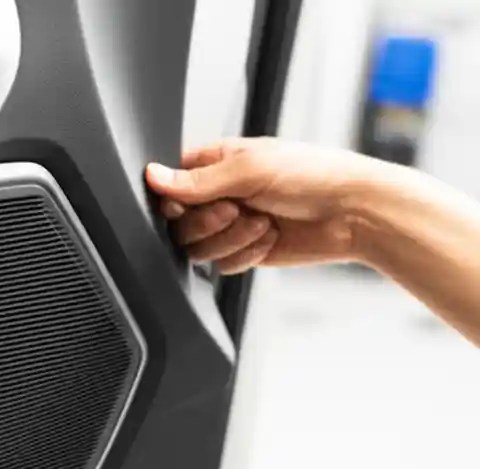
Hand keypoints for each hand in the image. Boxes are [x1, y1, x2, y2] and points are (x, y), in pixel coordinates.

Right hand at [145, 137, 381, 273]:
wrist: (353, 214)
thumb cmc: (315, 175)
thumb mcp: (250, 169)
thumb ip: (197, 180)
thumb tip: (153, 176)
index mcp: (216, 164)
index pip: (169, 184)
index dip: (174, 199)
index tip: (191, 202)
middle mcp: (219, 195)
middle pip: (178, 222)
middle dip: (207, 222)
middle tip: (236, 210)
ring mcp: (230, 225)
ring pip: (197, 247)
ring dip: (229, 239)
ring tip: (261, 223)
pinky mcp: (243, 251)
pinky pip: (221, 265)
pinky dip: (243, 255)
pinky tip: (268, 239)